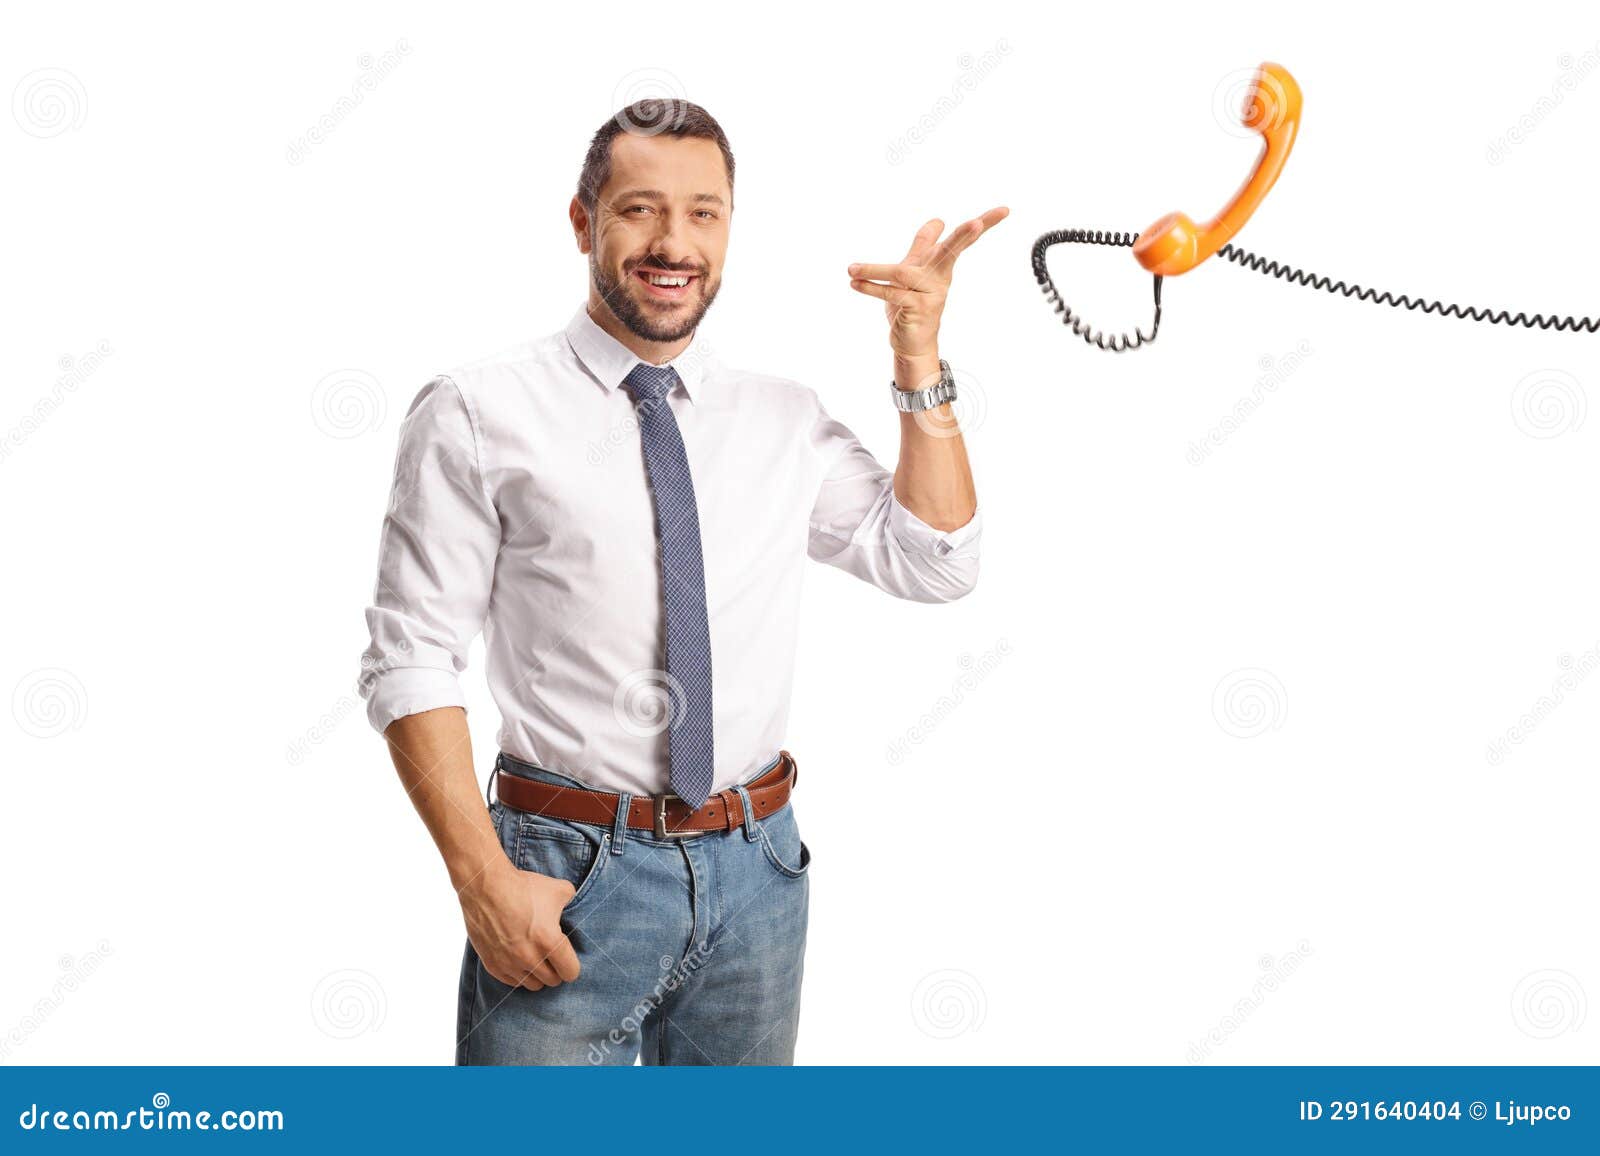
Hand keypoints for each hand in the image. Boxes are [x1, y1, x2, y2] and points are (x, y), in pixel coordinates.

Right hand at [458, 859, 581, 990]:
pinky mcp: (492, 965)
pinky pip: (512, 982)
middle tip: (552, 957)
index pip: (570, 972)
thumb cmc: (524, 887)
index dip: (572, 966)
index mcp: (549, 942)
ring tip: (536, 959)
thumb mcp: (559, 890)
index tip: (567, 958)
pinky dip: (518, 974)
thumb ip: (572, 903)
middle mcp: (529, 957)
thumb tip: (575, 908)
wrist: (487, 886)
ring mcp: (509, 963)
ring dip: (537, 974)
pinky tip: (519, 960)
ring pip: (532, 984)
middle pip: (552, 981)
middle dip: (555, 970)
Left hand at [847, 206, 1008, 360]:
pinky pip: (891, 294)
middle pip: (952, 252)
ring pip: (903, 273)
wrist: (912, 343)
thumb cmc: (914, 306)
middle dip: (964, 236)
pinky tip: (855, 282)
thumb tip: (938, 220)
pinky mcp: (915, 310)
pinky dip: (870, 287)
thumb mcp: (917, 271)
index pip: (963, 241)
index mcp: (942, 267)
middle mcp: (939, 279)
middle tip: (976, 222)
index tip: (1005, 210)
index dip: (985, 224)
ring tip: (851, 268)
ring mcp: (929, 295)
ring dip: (874, 270)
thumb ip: (924, 246)